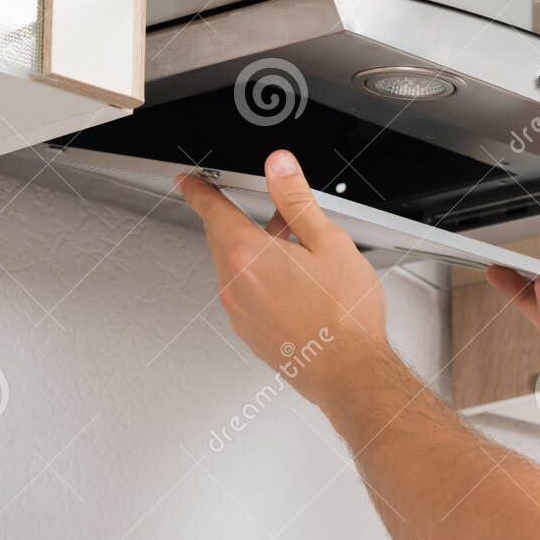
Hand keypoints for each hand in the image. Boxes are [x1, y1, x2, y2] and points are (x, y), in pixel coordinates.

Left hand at [176, 150, 389, 403]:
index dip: (199, 190)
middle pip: (222, 238)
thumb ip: (297, 200)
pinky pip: (244, 293)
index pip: (212, 210)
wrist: (350, 372)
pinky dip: (260, 279)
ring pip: (235, 266)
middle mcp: (235, 284)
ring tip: (297, 254)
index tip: (189, 182)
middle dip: (241, 220)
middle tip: (273, 215)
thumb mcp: (329, 243)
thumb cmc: (345, 316)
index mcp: (249, 254)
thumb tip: (279, 167)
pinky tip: (295, 285)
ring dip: (255, 251)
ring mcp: (239, 311)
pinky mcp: (249, 331)